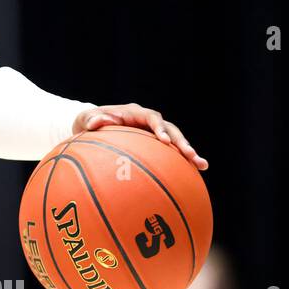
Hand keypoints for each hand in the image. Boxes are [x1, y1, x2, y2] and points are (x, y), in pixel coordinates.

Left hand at [73, 104, 207, 169]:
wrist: (91, 126)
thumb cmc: (88, 122)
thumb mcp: (85, 119)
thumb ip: (91, 120)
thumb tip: (96, 122)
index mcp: (135, 112)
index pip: (152, 117)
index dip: (160, 128)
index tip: (164, 140)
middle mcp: (148, 121)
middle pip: (170, 129)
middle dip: (182, 142)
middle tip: (192, 156)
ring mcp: (153, 132)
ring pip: (175, 141)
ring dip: (189, 152)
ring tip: (202, 166)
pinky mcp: (155, 144)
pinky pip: (170, 152)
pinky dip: (181, 161)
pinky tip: (194, 175)